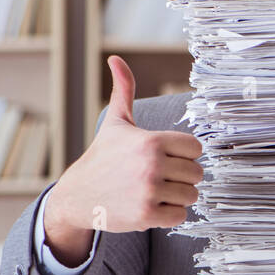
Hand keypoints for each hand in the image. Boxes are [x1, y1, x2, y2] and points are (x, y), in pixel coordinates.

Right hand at [43, 56, 203, 265]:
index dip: (183, 154)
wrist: (77, 196)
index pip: (195, 149)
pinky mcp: (146, 215)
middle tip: (158, 176)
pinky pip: (180, 216)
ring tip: (153, 190)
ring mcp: (149, 191)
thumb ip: (124, 90)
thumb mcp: (116, 123)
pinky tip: (149, 206)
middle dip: (181, 177)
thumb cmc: (102, 158)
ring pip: (191, 195)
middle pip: (197, 173)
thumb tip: (116, 59)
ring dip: (176, 196)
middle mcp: (151, 165)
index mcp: (152, 141)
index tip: (165, 157)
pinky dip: (168, 214)